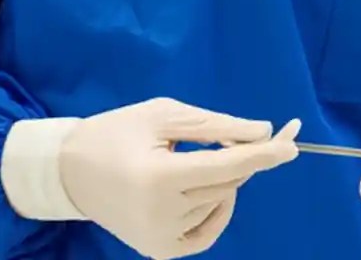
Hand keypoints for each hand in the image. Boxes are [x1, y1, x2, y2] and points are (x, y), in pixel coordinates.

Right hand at [46, 99, 297, 258]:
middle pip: (229, 183)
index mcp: (159, 179)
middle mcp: (162, 215)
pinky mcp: (161, 250)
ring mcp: (161, 239)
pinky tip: (196, 191)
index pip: (228, 167)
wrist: (67, 172)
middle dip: (235, 158)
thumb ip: (216, 126)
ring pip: (220, 201)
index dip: (264, 154)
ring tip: (177, 165)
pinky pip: (210, 228)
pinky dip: (214, 207)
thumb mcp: (164, 115)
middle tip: (210, 139)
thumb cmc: (116, 134)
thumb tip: (263, 133)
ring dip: (216, 180)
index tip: (293, 143)